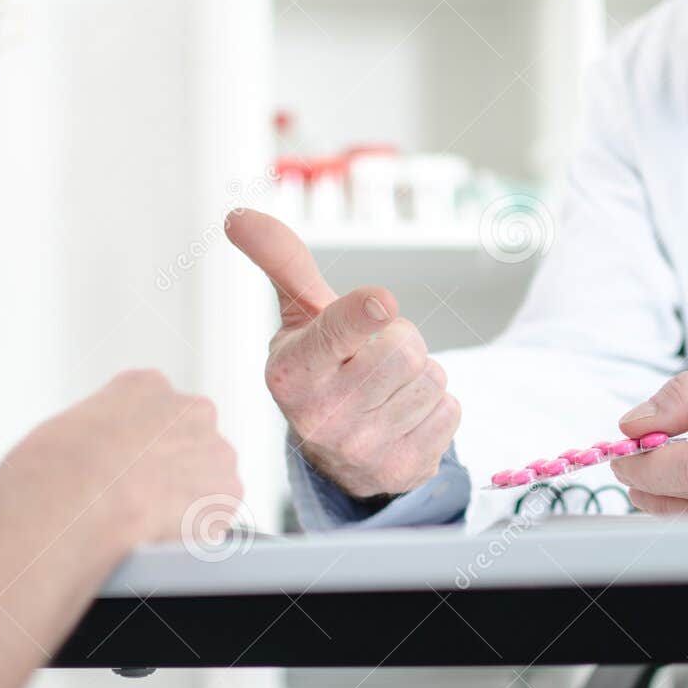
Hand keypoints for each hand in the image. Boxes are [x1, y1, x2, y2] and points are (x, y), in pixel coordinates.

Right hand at [6, 369, 242, 548]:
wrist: (66, 510)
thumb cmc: (45, 477)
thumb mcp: (56, 437)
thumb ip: (84, 441)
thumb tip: (64, 474)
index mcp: (144, 385)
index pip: (156, 413)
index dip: (139, 448)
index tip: (123, 473)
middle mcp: (189, 410)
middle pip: (190, 442)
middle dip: (171, 470)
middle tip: (138, 504)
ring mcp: (214, 452)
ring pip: (208, 478)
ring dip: (187, 500)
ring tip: (146, 528)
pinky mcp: (227, 498)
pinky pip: (216, 517)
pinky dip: (196, 533)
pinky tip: (162, 543)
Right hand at [225, 210, 459, 498]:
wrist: (334, 451)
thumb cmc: (319, 364)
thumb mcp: (299, 315)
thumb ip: (281, 261)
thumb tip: (237, 215)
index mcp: (291, 373)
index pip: (335, 334)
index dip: (362, 315)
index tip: (383, 301)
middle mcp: (321, 416)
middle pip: (405, 348)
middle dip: (400, 341)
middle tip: (373, 356)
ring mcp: (361, 449)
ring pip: (432, 379)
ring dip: (419, 375)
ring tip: (387, 387)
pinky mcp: (402, 471)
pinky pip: (450, 412)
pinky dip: (436, 407)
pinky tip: (403, 415)